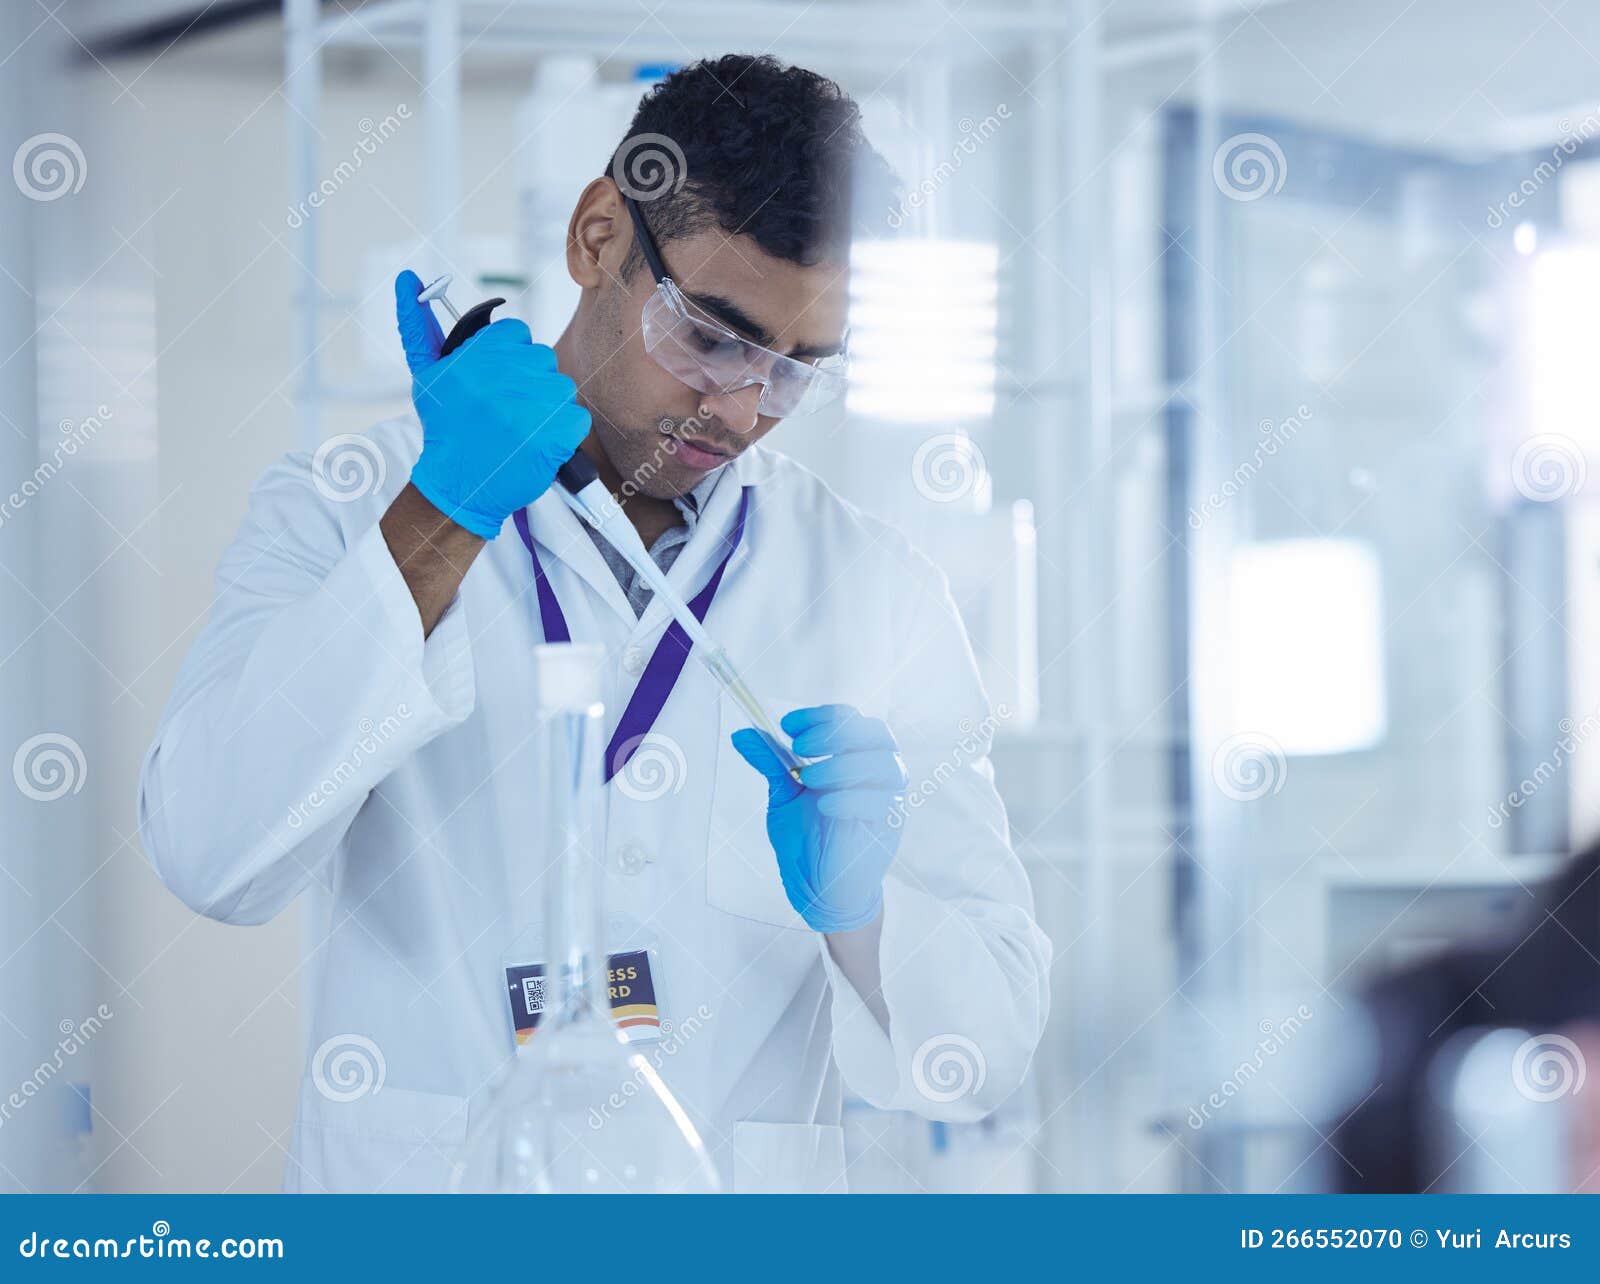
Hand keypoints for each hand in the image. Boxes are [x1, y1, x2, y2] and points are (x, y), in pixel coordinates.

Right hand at [394, 269, 590, 538]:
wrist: (459, 486)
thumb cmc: (446, 428)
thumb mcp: (427, 374)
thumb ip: (419, 324)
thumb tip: (410, 279)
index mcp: (478, 355)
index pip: (517, 334)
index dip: (509, 360)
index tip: (495, 385)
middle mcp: (506, 375)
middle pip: (541, 360)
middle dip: (528, 383)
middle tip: (504, 412)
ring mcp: (535, 405)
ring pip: (561, 388)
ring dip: (546, 409)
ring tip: (518, 430)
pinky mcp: (557, 433)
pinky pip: (576, 419)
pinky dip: (562, 434)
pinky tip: (536, 445)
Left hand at [730, 704, 908, 932]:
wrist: (818, 888)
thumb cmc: (807, 839)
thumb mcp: (784, 796)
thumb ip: (770, 763)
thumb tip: (741, 734)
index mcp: (853, 756)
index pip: (849, 718)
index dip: (819, 716)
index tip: (787, 726)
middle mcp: (876, 771)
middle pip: (875, 732)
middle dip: (835, 733)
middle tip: (799, 748)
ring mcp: (887, 797)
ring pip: (884, 763)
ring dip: (843, 765)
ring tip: (808, 780)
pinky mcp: (890, 825)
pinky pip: (883, 802)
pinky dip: (852, 799)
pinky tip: (825, 807)